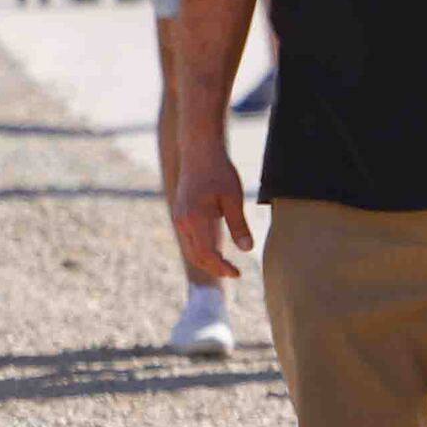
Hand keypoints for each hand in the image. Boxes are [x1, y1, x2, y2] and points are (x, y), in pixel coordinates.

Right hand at [169, 144, 253, 283]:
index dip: (222, 267)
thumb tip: (247, 249)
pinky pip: (188, 240)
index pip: (207, 253)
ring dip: (207, 261)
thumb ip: (239, 225)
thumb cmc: (219, 172)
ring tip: (226, 266)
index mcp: (195, 218)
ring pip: (190, 250)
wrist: (199, 152)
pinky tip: (216, 251)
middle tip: (234, 274)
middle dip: (214, 268)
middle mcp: (182, 221)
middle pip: (196, 256)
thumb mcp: (234, 198)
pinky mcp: (180, 215)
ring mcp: (178, 218)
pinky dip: (201, 251)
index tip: (237, 274)